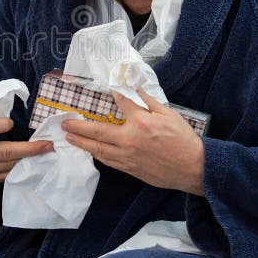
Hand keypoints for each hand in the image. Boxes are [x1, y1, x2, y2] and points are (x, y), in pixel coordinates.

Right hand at [0, 116, 53, 184]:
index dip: (2, 124)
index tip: (11, 123)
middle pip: (6, 152)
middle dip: (29, 149)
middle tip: (48, 145)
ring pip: (10, 166)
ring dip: (29, 159)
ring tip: (45, 152)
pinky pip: (7, 175)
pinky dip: (21, 168)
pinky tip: (32, 162)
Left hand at [62, 89, 204, 195]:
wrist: (193, 168)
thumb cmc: (183, 140)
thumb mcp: (169, 113)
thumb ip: (148, 101)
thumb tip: (133, 89)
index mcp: (140, 122)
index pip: (120, 103)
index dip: (112, 94)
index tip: (102, 89)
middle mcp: (129, 139)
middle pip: (97, 132)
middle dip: (78, 127)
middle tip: (64, 124)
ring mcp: (127, 156)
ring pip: (98, 150)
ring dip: (81, 144)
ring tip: (69, 139)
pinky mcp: (130, 169)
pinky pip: (108, 161)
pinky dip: (96, 155)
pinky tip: (90, 152)